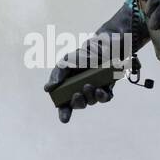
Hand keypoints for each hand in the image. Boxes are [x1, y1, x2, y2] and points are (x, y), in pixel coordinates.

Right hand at [43, 3, 147, 123]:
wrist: (111, 40)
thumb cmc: (88, 49)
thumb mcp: (69, 59)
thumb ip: (58, 73)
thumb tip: (48, 88)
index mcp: (69, 80)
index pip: (64, 100)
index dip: (64, 111)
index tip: (65, 119)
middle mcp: (81, 85)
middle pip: (77, 103)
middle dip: (77, 103)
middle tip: (77, 95)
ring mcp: (95, 85)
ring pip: (91, 100)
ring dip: (89, 98)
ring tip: (89, 86)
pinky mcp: (108, 85)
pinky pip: (105, 97)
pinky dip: (102, 97)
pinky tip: (101, 91)